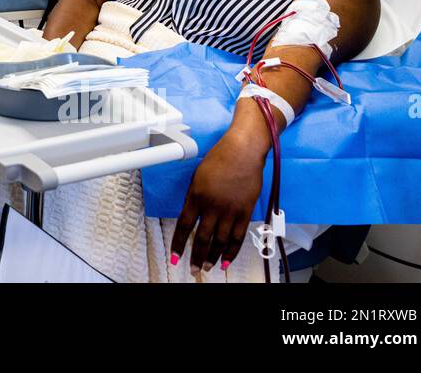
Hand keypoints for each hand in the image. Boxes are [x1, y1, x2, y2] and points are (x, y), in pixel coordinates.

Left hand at [170, 129, 267, 274]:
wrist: (243, 151)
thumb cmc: (219, 158)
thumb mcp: (197, 176)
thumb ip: (194, 198)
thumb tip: (192, 216)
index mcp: (196, 195)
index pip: (184, 225)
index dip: (179, 244)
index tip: (175, 256)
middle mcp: (212, 205)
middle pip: (202, 238)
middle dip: (196, 256)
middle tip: (193, 269)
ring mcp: (229, 210)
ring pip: (219, 241)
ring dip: (213, 257)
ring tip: (208, 267)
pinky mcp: (245, 212)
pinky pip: (237, 237)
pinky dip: (231, 251)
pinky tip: (225, 261)